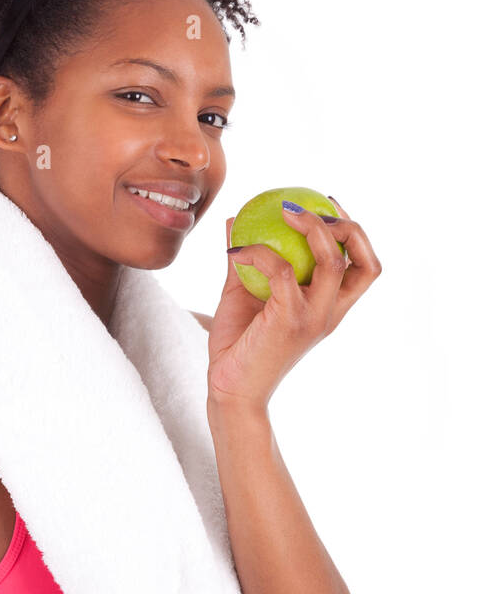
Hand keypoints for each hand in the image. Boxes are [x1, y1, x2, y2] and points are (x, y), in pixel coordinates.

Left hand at [206, 196, 381, 410]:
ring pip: (332, 261)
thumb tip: (237, 219)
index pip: (364, 266)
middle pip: (365, 261)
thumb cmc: (238, 346)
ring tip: (284, 211)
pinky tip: (235, 250)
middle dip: (347, 226)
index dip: (355, 232)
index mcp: (329, 307)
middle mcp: (329, 312)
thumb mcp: (243, 293)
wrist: (228, 389)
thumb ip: (247, 258)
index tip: (328, 204)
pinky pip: (281, 271)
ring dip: (313, 227)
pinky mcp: (289, 321)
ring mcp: (313, 317)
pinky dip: (259, 252)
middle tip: (312, 208)